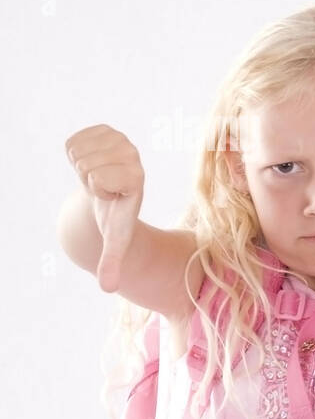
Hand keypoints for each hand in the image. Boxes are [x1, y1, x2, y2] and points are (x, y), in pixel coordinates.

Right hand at [65, 125, 144, 292]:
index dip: (95, 190)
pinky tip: (92, 164)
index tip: (108, 197)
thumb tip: (108, 288)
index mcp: (137, 178)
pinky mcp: (106, 130)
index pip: (98, 177)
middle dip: (87, 179)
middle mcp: (134, 155)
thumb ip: (113, 261)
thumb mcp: (116, 240)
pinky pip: (73, 140)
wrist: (112, 195)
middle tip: (101, 188)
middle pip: (87, 164)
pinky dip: (76, 154)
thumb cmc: (115, 217)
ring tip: (98, 177)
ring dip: (81, 167)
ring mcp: (121, 139)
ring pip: (79, 151)